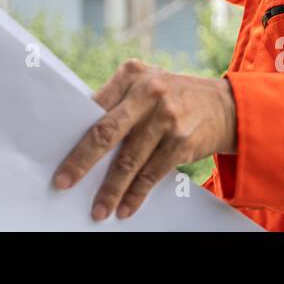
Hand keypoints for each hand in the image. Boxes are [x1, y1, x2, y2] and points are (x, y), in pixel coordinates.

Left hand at [53, 60, 236, 220]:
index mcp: (132, 75)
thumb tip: (81, 134)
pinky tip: (126, 207)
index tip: (58, 154)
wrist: (225, 105)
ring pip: (129, 160)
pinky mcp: (181, 142)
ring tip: (99, 208)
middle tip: (64, 182)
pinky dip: (137, 194)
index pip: (95, 106)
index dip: (75, 131)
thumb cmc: (173, 96)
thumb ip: (119, 100)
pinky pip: (152, 174)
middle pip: (107, 132)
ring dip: (111, 189)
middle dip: (82, 161)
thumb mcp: (147, 84)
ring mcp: (166, 118)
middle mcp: (149, 93)